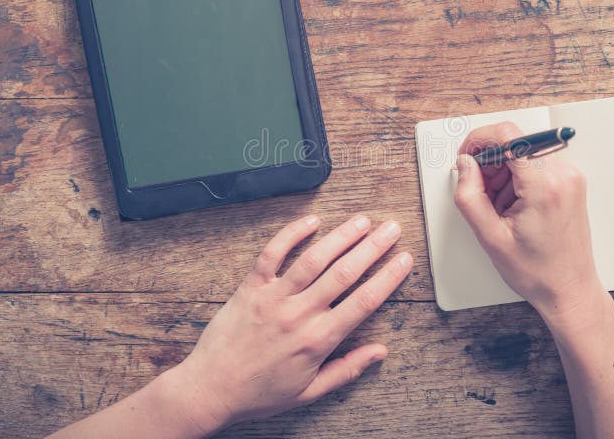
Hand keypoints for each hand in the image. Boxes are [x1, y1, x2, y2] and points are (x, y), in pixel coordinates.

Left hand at [164, 214, 412, 432]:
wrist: (209, 389)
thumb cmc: (259, 393)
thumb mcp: (309, 391)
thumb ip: (347, 369)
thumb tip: (380, 352)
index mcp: (318, 340)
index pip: (364, 302)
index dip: (388, 277)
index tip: (403, 260)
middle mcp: (299, 314)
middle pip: (344, 273)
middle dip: (373, 247)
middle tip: (392, 228)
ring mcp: (274, 297)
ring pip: (314, 259)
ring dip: (341, 236)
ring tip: (362, 220)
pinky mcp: (251, 286)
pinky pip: (273, 253)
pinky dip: (292, 234)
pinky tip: (312, 221)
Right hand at [454, 122, 606, 328]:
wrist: (569, 289)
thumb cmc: (537, 271)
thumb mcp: (490, 237)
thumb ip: (470, 195)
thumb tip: (464, 165)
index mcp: (544, 185)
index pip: (508, 135)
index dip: (479, 140)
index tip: (467, 156)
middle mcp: (562, 174)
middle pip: (513, 144)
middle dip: (490, 165)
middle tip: (484, 196)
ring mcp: (569, 176)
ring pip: (521, 155)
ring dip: (503, 176)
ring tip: (502, 210)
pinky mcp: (569, 182)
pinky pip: (533, 166)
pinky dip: (517, 181)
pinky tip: (514, 208)